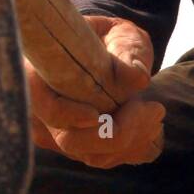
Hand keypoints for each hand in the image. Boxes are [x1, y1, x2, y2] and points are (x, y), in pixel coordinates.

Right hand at [26, 15, 164, 168]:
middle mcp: (41, 113)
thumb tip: (136, 78)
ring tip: (156, 111)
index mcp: (37, 76)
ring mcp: (60, 135)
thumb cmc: (108, 39)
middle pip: (70, 141)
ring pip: (92, 155)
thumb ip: (128, 50)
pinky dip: (135, 147)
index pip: (42, 106)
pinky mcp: (82, 148)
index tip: (96, 114)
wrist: (108, 54)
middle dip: (118, 131)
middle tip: (154, 108)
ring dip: (133, 140)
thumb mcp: (120, 34)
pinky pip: (107, 159)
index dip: (66, 115)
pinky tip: (152, 124)